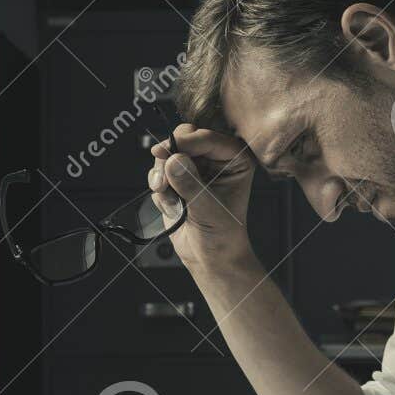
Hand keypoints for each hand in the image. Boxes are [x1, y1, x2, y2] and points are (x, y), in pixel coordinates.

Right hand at [148, 123, 255, 268]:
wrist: (210, 257)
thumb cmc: (223, 236)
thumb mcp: (209, 209)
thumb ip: (191, 184)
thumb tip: (173, 160)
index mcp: (235, 159)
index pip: (207, 138)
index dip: (184, 142)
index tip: (164, 151)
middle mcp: (215, 159)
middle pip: (184, 138)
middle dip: (169, 158)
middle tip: (163, 180)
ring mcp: (195, 168)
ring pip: (167, 154)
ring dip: (162, 177)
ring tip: (172, 200)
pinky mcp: (178, 179)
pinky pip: (159, 172)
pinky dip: (160, 189)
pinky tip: (173, 206)